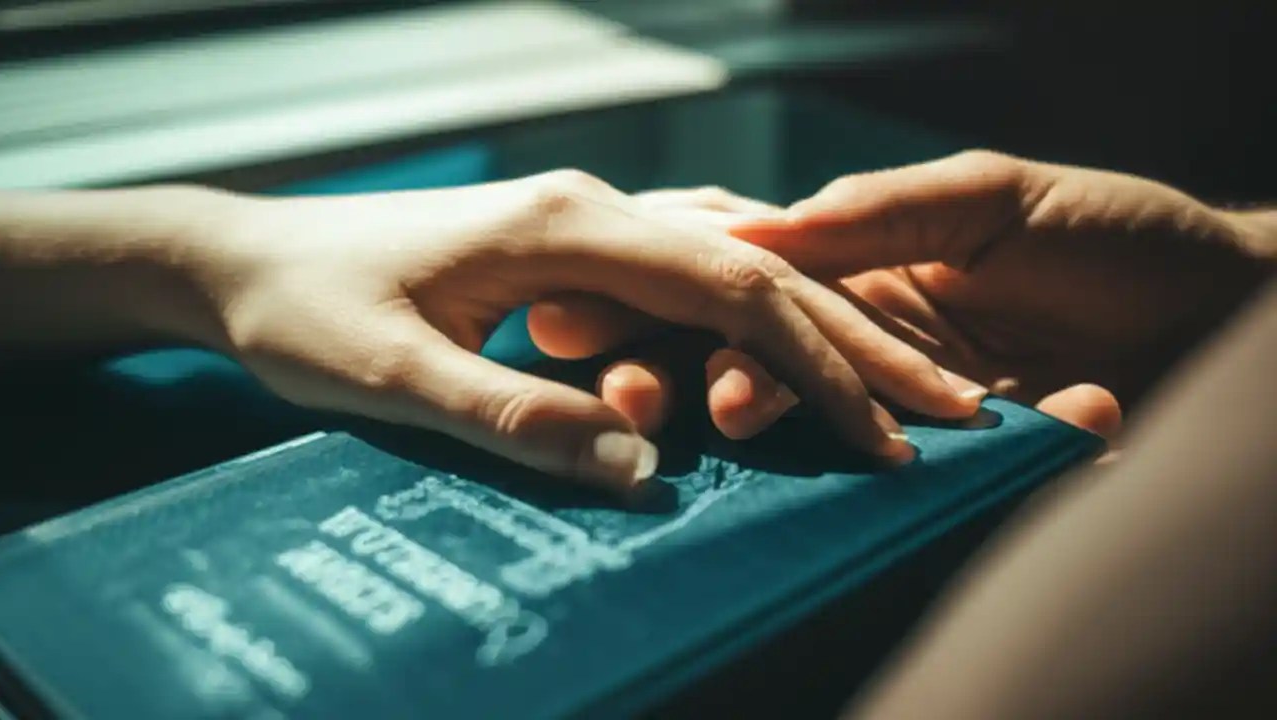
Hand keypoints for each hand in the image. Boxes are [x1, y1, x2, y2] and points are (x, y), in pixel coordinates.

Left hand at [181, 170, 983, 489]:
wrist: (246, 258)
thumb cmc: (307, 312)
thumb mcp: (393, 376)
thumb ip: (515, 417)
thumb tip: (646, 464)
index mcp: (572, 225)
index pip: (734, 290)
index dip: (821, 363)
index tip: (889, 436)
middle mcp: (599, 209)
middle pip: (764, 270)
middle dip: (862, 342)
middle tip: (956, 411)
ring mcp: (592, 222)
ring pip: (743, 269)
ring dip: (828, 326)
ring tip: (908, 387)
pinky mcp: (578, 249)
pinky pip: (697, 277)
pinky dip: (767, 319)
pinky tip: (808, 347)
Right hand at [532, 152, 1271, 439]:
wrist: (1223, 309)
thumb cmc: (1115, 231)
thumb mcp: (994, 198)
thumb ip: (880, 215)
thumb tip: (755, 231)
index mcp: (860, 270)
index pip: (736, 286)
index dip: (656, 299)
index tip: (572, 316)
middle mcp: (865, 341)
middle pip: (745, 360)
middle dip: (676, 374)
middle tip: (623, 394)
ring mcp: (900, 407)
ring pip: (799, 421)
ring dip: (750, 414)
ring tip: (715, 417)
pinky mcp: (947, 463)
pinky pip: (890, 473)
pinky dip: (856, 462)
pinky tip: (829, 459)